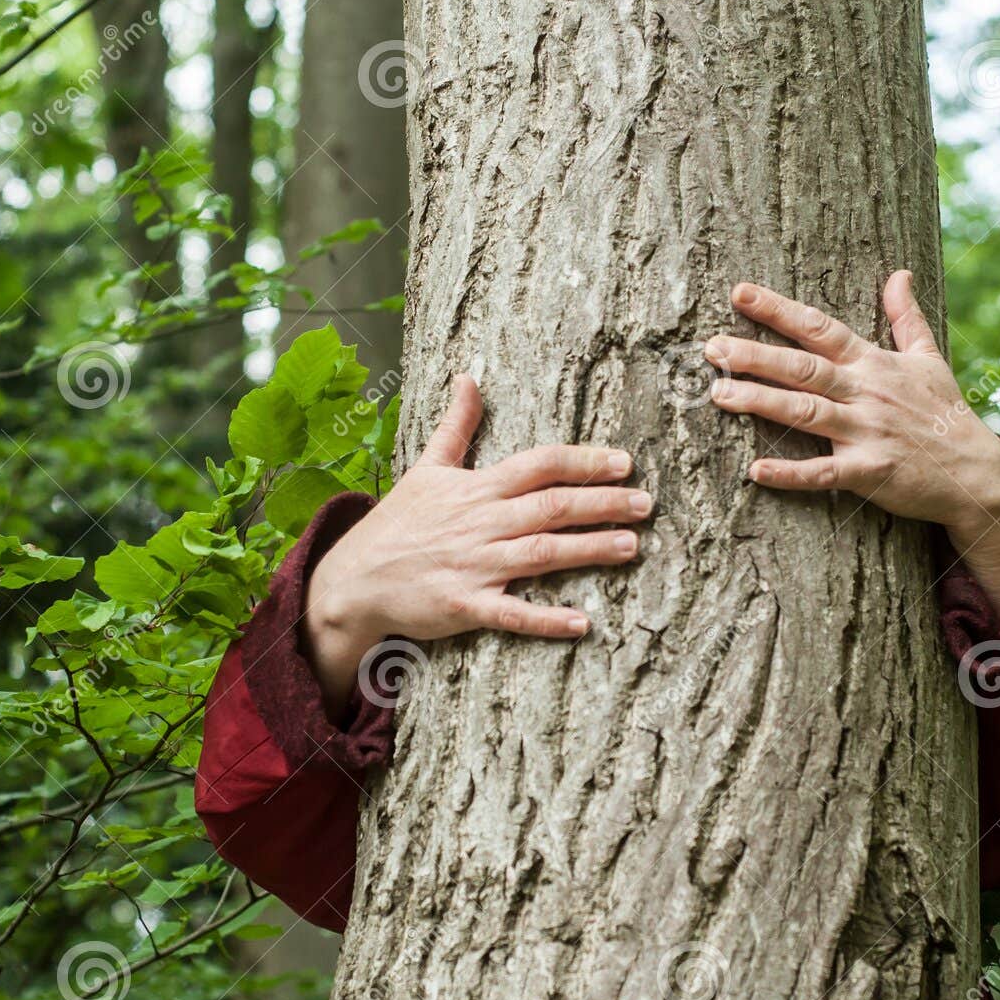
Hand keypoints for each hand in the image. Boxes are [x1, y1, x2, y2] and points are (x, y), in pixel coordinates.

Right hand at [304, 374, 649, 709]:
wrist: (354, 580)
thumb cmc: (396, 524)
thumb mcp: (425, 468)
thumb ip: (455, 425)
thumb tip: (468, 377)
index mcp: (476, 489)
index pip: (538, 465)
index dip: (583, 462)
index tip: (624, 462)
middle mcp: (481, 523)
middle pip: (550, 507)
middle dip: (601, 503)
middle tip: (645, 503)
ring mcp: (475, 566)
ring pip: (541, 554)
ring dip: (588, 550)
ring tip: (631, 546)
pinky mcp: (466, 606)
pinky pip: (512, 614)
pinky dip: (546, 619)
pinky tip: (582, 622)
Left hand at [707, 272, 999, 636]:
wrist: (976, 473)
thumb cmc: (945, 414)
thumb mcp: (930, 359)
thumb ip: (906, 318)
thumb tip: (899, 273)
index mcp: (874, 363)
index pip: (819, 328)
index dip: (779, 310)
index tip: (740, 293)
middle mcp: (866, 392)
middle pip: (803, 368)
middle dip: (755, 355)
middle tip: (711, 347)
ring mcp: (867, 431)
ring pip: (805, 412)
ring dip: (760, 402)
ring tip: (717, 394)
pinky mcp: (869, 472)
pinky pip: (823, 473)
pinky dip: (790, 473)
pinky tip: (756, 471)